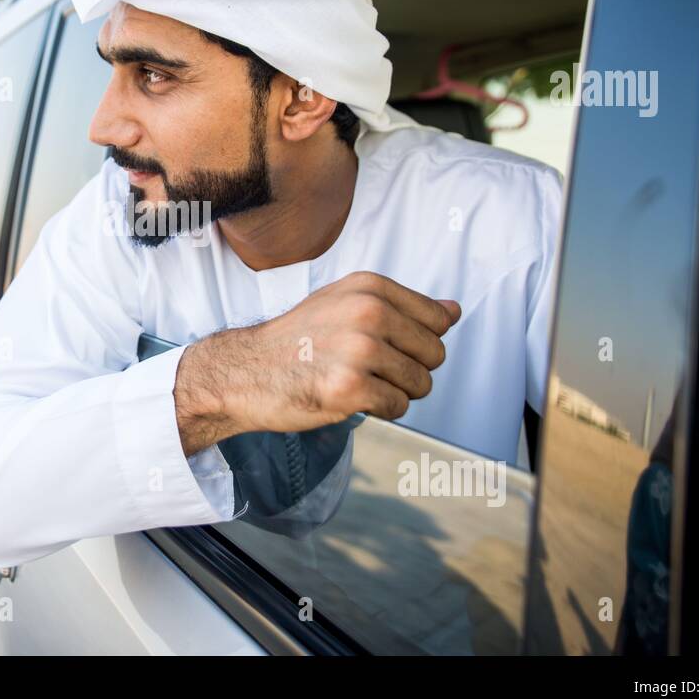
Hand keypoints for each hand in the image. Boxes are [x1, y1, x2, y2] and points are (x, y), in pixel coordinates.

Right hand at [174, 271, 460, 452]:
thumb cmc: (296, 340)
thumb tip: (453, 311)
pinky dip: (381, 410)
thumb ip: (401, 306)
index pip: (438, 319)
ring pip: (420, 383)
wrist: (245, 371)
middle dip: (410, 368)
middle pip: (434, 354)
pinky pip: (398, 407)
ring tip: (358, 382)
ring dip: (395, 391)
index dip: (418, 340)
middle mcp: (368, 313)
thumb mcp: (345, 304)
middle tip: (369, 369)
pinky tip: (351, 397)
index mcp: (369, 288)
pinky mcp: (350, 389)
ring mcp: (359, 351)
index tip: (387, 344)